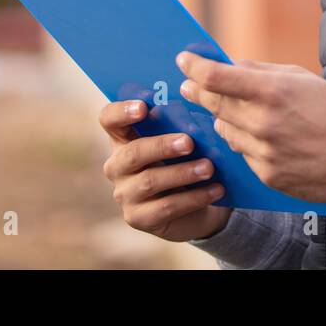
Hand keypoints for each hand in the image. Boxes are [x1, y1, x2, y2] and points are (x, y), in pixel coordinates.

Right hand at [99, 99, 230, 241]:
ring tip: (209, 168)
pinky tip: (216, 190)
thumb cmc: (187, 160)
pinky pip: (166, 207)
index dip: (121, 112)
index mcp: (124, 138)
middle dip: (162, 146)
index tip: (143, 107)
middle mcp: (117, 165)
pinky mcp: (138, 218)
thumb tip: (199, 107)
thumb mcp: (183, 140)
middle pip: (132, 152)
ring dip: (183, 173)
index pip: (109, 119)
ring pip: (150, 181)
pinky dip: (194, 198)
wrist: (198, 204)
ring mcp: (125, 194)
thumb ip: (181, 125)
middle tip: (189, 143)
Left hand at [176, 53, 325, 204]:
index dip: (195, 67)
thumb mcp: (301, 78)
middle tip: (188, 86)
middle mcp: (262, 123)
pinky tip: (261, 138)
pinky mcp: (265, 176)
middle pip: (213, 105)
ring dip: (224, 120)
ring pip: (224, 131)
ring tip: (236, 113)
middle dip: (198, 92)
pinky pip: (241, 154)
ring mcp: (262, 152)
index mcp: (272, 92)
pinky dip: (245, 143)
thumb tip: (231, 66)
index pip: (216, 78)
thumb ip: (261, 72)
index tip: (184, 60)